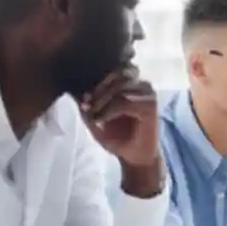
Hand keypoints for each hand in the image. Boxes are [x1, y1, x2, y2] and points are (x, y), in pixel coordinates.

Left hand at [80, 65, 163, 196]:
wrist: (134, 157)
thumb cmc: (117, 136)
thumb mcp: (95, 116)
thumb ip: (87, 102)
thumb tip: (75, 89)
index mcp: (130, 82)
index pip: (113, 69)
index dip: (97, 81)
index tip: (84, 99)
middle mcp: (141, 83)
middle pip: (117, 74)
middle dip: (98, 90)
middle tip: (87, 107)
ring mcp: (148, 94)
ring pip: (120, 88)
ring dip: (102, 100)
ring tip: (94, 115)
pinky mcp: (150, 106)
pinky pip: (125, 102)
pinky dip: (109, 111)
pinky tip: (101, 120)